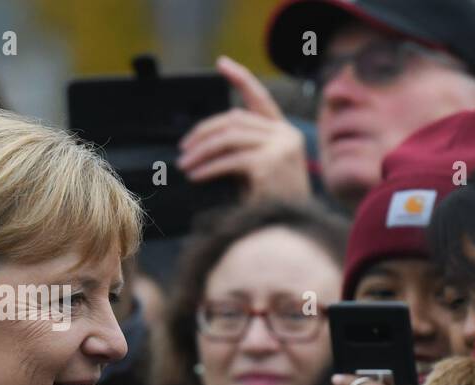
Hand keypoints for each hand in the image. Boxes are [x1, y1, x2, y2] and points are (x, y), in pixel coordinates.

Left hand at [177, 56, 310, 203]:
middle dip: (203, 133)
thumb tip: (206, 140)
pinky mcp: (270, 164)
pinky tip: (196, 176)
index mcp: (285, 133)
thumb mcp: (259, 169)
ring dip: (201, 152)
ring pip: (228, 139)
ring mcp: (280, 148)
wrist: (291, 230)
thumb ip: (241, 149)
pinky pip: (229, 161)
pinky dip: (208, 168)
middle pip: (234, 120)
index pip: (260, 99)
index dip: (241, 78)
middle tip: (183, 149)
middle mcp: (286, 135)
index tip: (223, 63)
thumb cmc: (273, 204)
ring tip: (185, 165)